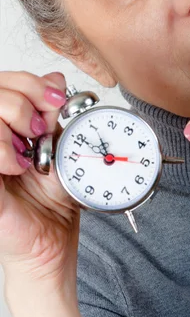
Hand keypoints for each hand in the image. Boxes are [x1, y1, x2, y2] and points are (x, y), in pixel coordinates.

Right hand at [0, 70, 80, 287]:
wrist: (50, 238)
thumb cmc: (52, 197)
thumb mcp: (58, 147)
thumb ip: (51, 114)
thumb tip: (54, 78)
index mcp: (6, 123)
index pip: (4, 81)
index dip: (30, 82)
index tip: (57, 100)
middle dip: (22, 101)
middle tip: (41, 130)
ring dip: (12, 126)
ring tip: (29, 152)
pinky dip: (2, 151)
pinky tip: (17, 168)